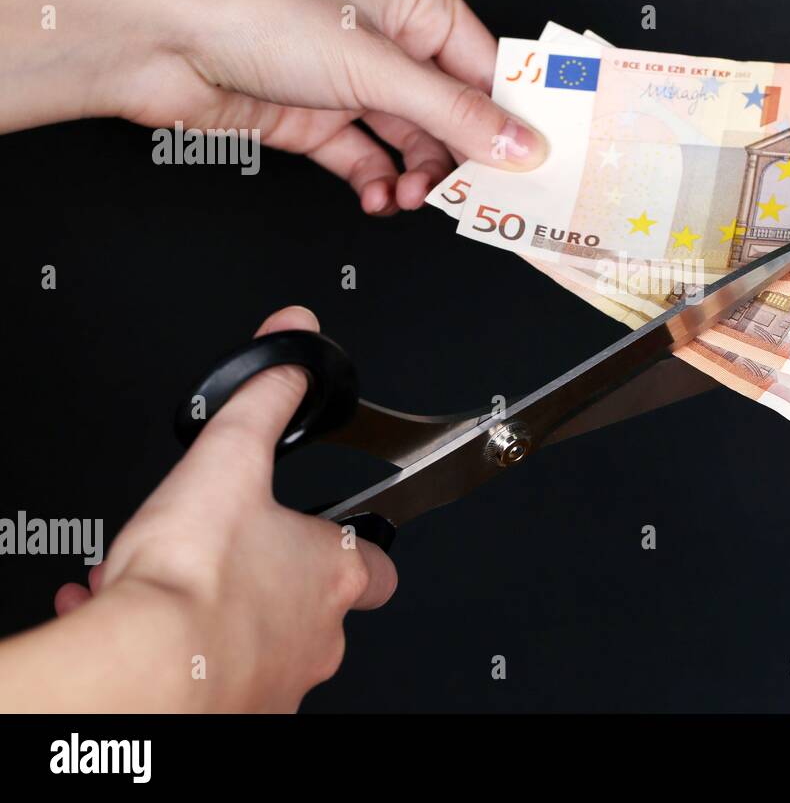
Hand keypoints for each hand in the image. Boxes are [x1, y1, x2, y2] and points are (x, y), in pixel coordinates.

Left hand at [0, 0, 547, 213]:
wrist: (160, 42)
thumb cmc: (258, 14)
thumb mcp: (378, 68)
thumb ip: (456, 115)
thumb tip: (520, 145)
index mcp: (418, 4)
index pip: (489, 69)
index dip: (513, 119)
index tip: (537, 164)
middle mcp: (390, 41)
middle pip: (454, 114)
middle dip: (462, 159)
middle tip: (476, 198)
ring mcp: (354, 82)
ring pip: (413, 143)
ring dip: (419, 177)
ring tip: (413, 197)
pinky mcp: (319, 119)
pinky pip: (369, 160)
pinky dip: (377, 184)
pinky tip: (379, 198)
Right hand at [45, 305, 396, 711]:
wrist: (141, 672)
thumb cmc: (193, 580)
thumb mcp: (229, 458)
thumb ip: (265, 399)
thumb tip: (292, 353)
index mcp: (333, 572)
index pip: (377, 562)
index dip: (356, 542)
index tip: (334, 531)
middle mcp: (318, 637)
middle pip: (313, 606)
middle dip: (270, 580)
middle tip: (229, 557)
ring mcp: (278, 684)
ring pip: (259, 645)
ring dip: (222, 614)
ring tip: (173, 586)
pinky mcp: (231, 714)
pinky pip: (211, 679)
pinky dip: (178, 648)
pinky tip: (135, 617)